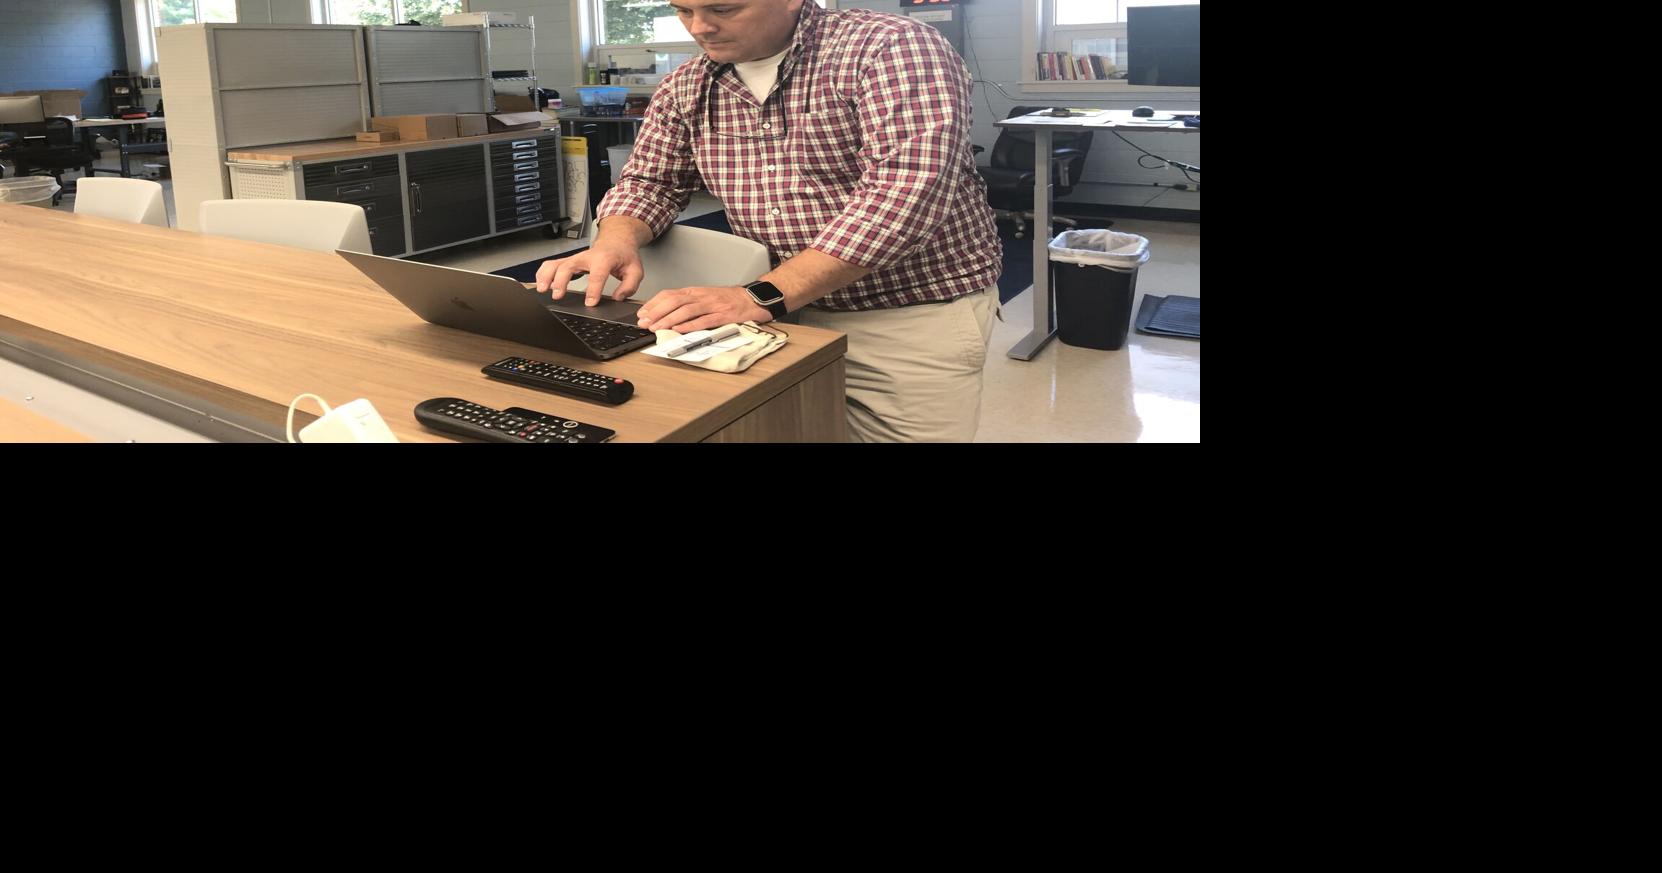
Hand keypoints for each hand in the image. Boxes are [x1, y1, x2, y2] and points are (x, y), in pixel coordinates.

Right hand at [534, 241, 644, 305]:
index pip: (597, 274)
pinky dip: (544, 273)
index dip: (593, 290)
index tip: (590, 303)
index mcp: (604, 259)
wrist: (617, 241)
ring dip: (547, 276)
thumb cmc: (624, 255)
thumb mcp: (635, 270)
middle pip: (569, 266)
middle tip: (558, 295)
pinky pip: (553, 264)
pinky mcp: (569, 261)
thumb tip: (618, 297)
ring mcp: (576, 258)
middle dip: (561, 281)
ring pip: (556, 263)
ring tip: (542, 289)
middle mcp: (587, 257)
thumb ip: (629, 285)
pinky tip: (541, 284)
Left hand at [635, 286, 770, 332]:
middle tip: (644, 322)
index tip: (642, 313)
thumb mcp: (705, 298)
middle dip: (657, 312)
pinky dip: (690, 325)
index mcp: (695, 291)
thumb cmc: (729, 301)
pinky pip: (704, 320)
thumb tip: (666, 315)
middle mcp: (702, 296)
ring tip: (657, 327)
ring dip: (669, 319)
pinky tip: (679, 330)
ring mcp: (712, 305)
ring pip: (686, 310)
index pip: (669, 294)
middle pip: (674, 301)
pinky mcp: (723, 315)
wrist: (753, 299)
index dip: (654, 303)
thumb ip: (688, 305)